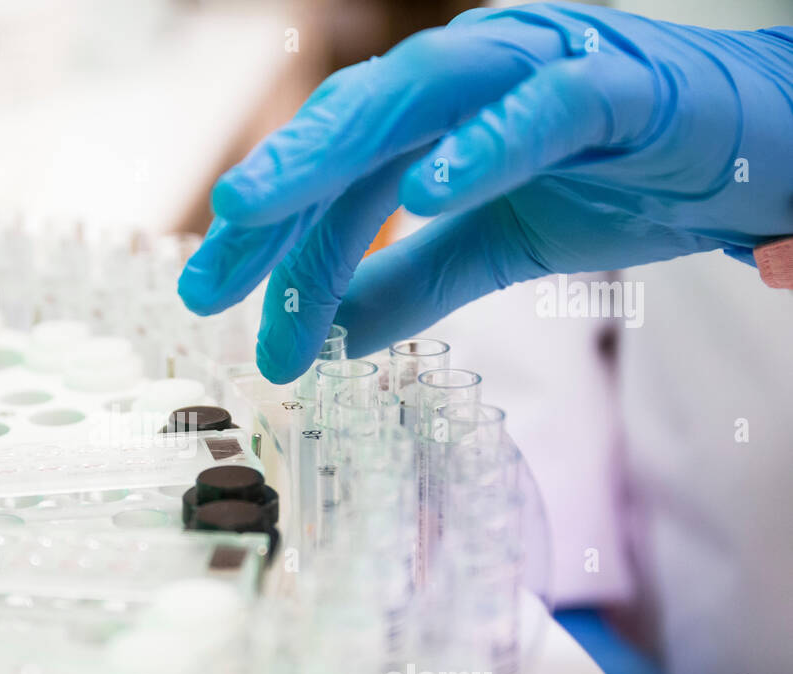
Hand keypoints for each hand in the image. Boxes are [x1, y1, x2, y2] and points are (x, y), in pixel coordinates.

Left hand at [177, 2, 792, 383]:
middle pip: (350, 127)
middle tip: (205, 270)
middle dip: (270, 196)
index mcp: (442, 113)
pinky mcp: (623, 87)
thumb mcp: (500, 248)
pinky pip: (547, 106)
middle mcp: (476, 74)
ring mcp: (545, 66)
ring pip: (420, 94)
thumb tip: (336, 337)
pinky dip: (486, 142)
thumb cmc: (630, 179)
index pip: (337, 174)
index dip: (273, 239)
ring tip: (257, 204)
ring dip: (332, 148)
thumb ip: (418, 284)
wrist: (768, 152)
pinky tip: (427, 189)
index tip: (215, 302)